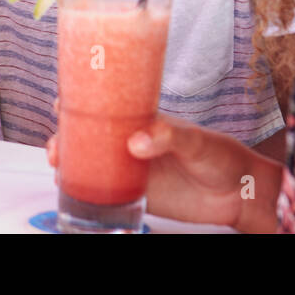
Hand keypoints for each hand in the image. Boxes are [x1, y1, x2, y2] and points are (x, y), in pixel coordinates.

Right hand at [47, 113, 261, 229]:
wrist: (238, 195)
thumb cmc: (221, 156)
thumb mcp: (196, 140)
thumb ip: (169, 136)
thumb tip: (136, 142)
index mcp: (144, 120)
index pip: (109, 103)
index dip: (83, 99)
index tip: (62, 100)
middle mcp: (131, 141)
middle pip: (90, 133)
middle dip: (66, 135)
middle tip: (56, 146)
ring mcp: (130, 167)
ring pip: (90, 161)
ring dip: (69, 162)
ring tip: (58, 167)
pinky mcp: (133, 194)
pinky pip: (101, 191)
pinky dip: (81, 190)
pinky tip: (69, 190)